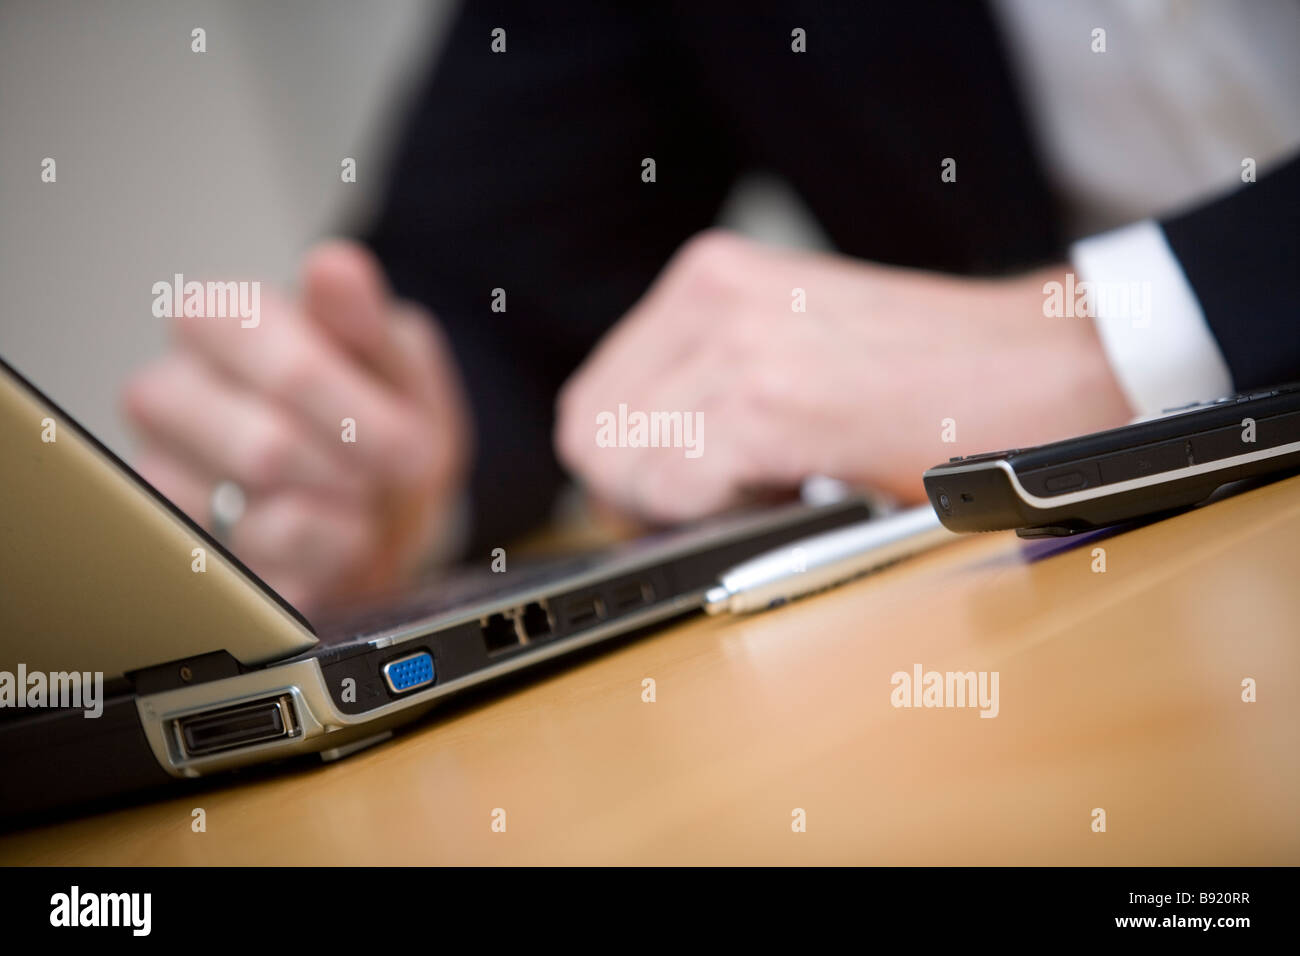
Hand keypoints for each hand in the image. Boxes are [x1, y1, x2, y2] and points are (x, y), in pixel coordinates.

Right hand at [123, 241, 470, 611]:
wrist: (389, 498)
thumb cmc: (384, 414)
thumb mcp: (399, 360)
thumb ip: (367, 320)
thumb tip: (333, 266)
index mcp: (214, 320)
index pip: (280, 364)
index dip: (360, 415)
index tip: (408, 438)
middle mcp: (167, 395)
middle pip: (267, 451)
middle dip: (356, 474)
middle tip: (386, 473)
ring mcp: (164, 478)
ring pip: (270, 523)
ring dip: (348, 524)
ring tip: (357, 501)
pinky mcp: (188, 555)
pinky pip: (271, 581)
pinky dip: (328, 567)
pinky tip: (332, 540)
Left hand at [555, 230, 1132, 521]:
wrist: (1043, 369)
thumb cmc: (930, 369)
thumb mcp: (788, 336)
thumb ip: (700, 377)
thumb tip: (622, 462)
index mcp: (707, 276)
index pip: (592, 400)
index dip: (623, 468)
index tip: (677, 493)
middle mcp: (709, 298)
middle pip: (592, 439)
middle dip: (645, 494)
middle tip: (728, 498)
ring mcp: (735, 348)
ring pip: (625, 471)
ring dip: (688, 505)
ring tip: (775, 484)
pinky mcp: (768, 404)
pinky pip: (678, 493)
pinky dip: (725, 515)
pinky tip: (796, 490)